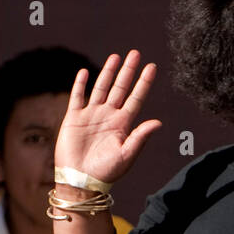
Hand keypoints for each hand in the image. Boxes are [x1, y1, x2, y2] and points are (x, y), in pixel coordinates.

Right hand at [54, 50, 161, 186]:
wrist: (81, 180)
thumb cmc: (106, 172)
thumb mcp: (127, 154)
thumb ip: (140, 137)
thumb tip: (159, 122)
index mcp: (123, 125)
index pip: (136, 99)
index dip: (144, 83)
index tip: (152, 67)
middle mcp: (108, 117)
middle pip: (120, 89)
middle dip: (128, 71)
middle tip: (135, 53)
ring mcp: (91, 116)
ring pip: (101, 88)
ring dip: (108, 73)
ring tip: (116, 57)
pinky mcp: (74, 118)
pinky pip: (78, 97)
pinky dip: (81, 84)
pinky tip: (86, 72)